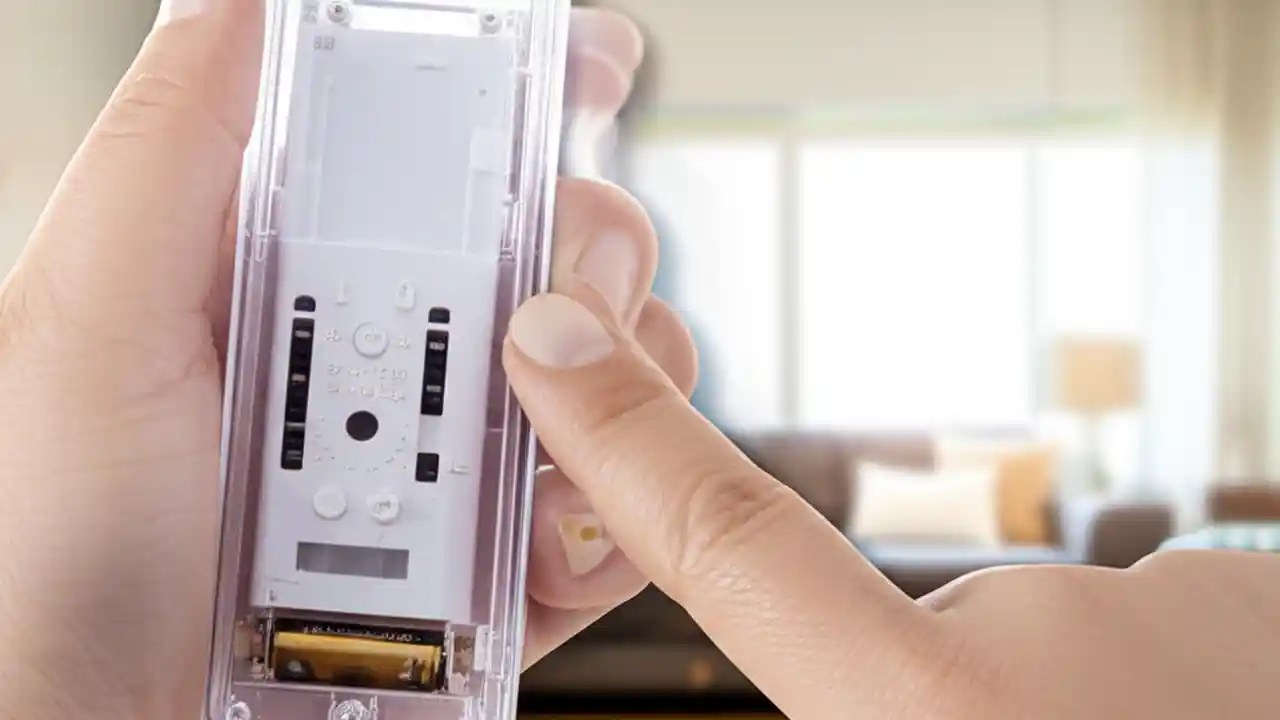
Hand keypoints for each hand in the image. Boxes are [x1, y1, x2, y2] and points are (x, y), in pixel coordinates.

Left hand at [0, 1, 683, 714]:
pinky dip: (614, 515)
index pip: (445, 143)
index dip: (527, 95)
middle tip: (551, 302)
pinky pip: (614, 507)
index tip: (594, 66)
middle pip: (563, 246)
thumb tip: (241, 1)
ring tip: (527, 451)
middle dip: (595, 251)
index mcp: (312, 267)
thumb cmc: (66, 544)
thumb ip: (170, 151)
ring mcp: (459, 450)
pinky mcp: (503, 557)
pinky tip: (549, 540)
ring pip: (619, 370)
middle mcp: (398, 347)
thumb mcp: (89, 321)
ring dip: (618, 392)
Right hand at [503, 298, 1279, 712]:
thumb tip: (811, 664)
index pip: (730, 545)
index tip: (549, 338)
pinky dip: (1165, 700)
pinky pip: (1157, 641)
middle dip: (951, 713)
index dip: (625, 435)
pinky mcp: (1250, 590)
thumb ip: (853, 695)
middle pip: (924, 646)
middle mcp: (1041, 636)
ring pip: (1053, 655)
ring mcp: (1175, 601)